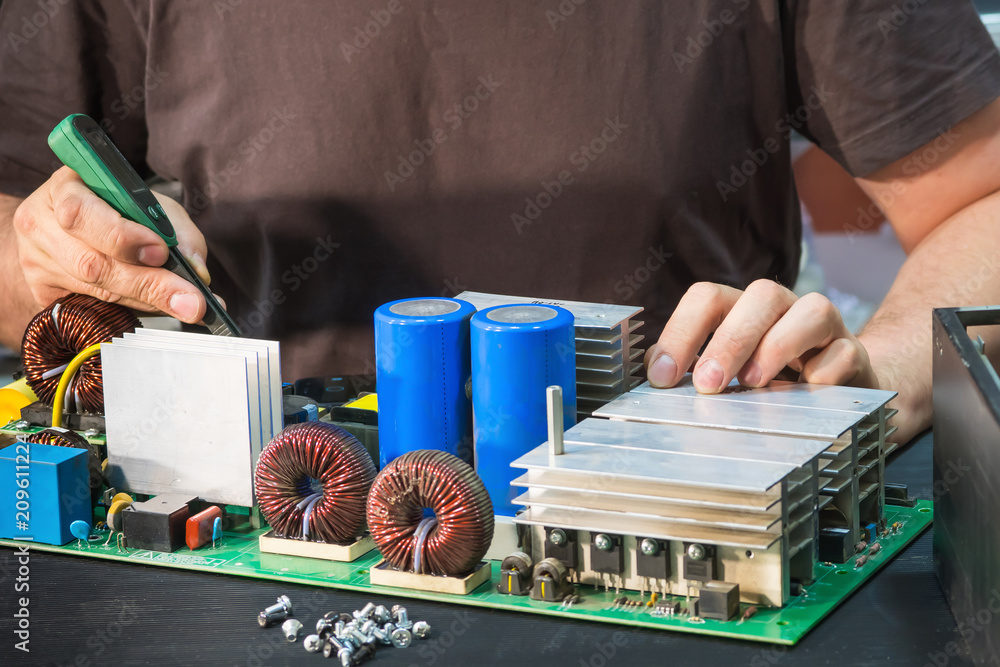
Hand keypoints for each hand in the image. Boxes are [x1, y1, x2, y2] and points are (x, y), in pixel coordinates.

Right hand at [13, 166, 210, 321]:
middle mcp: (40, 223)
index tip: (162, 252)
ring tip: (184, 304)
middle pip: (90, 262)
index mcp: (65, 187)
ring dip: (146, 300)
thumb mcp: (151, 206)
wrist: (68, 227)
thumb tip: (197, 273)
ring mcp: (36, 261)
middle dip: (149, 283)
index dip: (122, 236)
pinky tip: (156, 308)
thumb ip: (178, 233)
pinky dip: (131, 309)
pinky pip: (91, 307)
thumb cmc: (115, 210)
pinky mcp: (43, 292)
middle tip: (191, 300)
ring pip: (95, 289)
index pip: (82, 213)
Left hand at [645, 280, 879, 391]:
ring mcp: (825, 328)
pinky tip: (805, 395)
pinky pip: (846, 353)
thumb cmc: (767, 379)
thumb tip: (652, 369)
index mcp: (742, 308)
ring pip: (812, 310)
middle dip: (729, 340)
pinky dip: (825, 374)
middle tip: (707, 384)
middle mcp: (784, 308)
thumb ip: (689, 366)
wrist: (835, 392)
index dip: (680, 332)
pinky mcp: (855, 355)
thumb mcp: (724, 372)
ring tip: (754, 384)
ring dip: (779, 345)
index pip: (708, 298)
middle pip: (760, 295)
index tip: (661, 377)